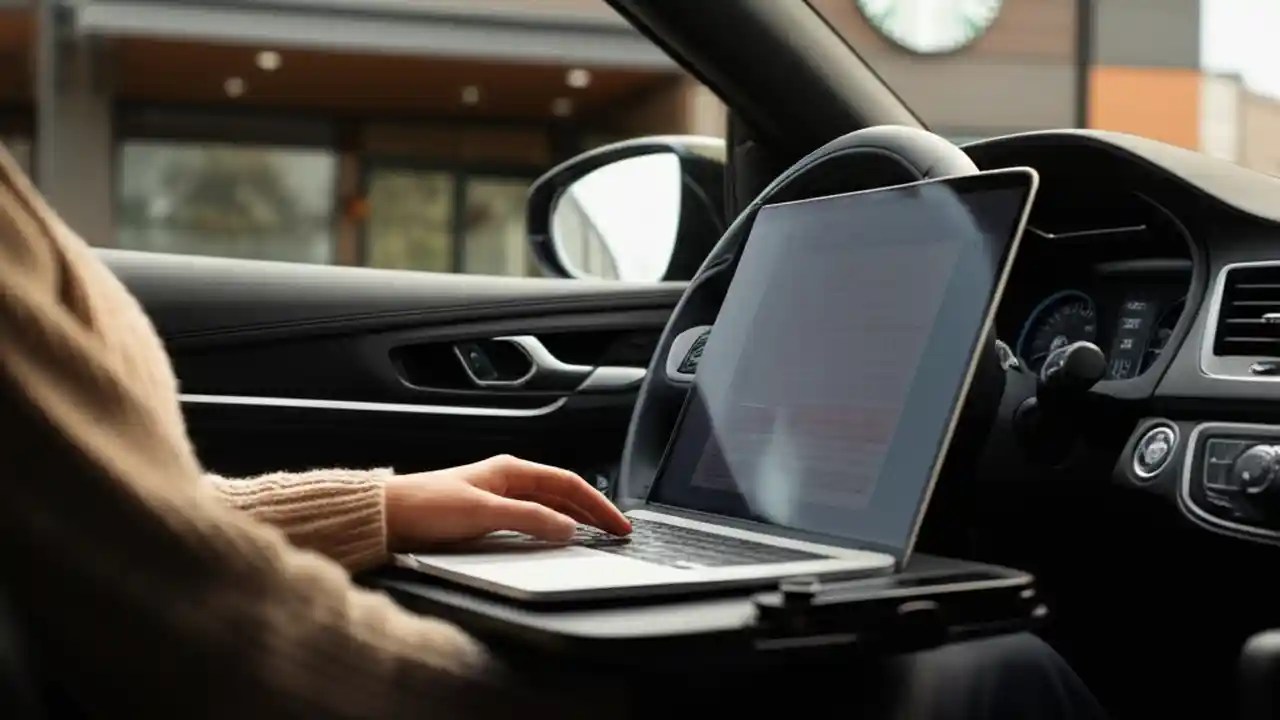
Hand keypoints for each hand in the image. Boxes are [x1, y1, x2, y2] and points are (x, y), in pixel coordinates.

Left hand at [384, 455, 630, 549]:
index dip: (598, 503)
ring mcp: (497, 496)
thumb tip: (567, 528)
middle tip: (616, 531)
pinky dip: (551, 526)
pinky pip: (531, 517)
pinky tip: (555, 538)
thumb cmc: (426, 506)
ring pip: (548, 505)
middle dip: (592, 511)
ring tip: (595, 535)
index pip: (569, 483)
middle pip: (562, 493)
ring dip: (574, 518)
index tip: (617, 523)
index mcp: (511, 470)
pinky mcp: (485, 515)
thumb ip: (529, 519)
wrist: (386, 516)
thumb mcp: (484, 513)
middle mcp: (507, 479)